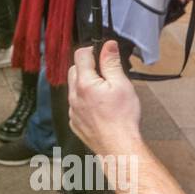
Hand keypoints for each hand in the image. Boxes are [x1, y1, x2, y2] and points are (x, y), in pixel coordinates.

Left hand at [67, 41, 143, 156]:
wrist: (118, 147)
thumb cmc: (122, 119)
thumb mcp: (122, 84)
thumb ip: (111, 63)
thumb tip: (108, 46)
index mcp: (84, 83)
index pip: (80, 55)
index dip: (92, 50)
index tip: (102, 53)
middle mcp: (74, 96)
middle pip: (74, 70)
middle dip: (88, 67)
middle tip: (106, 74)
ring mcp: (73, 110)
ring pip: (74, 88)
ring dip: (86, 85)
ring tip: (105, 93)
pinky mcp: (75, 122)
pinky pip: (76, 105)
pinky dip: (85, 101)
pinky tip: (100, 107)